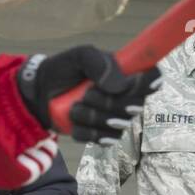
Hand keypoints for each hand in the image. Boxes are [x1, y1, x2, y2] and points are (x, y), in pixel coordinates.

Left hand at [17, 46, 160, 143]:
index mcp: (128, 73)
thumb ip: (100, 63)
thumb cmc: (65, 69)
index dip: (150, 81)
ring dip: (90, 115)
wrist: (41, 92)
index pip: (153, 78)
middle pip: (135, 106)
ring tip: (76, 105)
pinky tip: (74, 120)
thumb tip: (120, 86)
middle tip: (88, 92)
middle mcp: (128, 97)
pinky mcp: (104, 135)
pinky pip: (101, 139)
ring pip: (116, 125)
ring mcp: (117, 118)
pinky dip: (83, 129)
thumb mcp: (79, 56)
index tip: (134, 81)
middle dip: (108, 101)